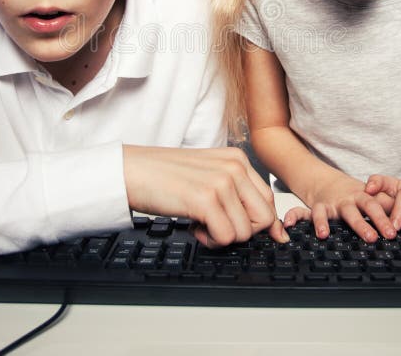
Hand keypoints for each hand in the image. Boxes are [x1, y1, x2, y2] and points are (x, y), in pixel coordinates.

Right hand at [122, 145, 288, 246]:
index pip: (268, 199)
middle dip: (243, 232)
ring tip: (201, 224)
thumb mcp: (208, 175)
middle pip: (264, 217)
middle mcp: (234, 167)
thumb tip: (269, 226)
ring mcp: (221, 182)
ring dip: (222, 237)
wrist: (131, 171)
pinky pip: (226, 237)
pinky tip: (194, 227)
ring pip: (244, 232)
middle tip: (218, 227)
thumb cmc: (165, 176)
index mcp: (237, 158)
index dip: (261, 224)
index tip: (255, 237)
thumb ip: (236, 193)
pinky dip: (210, 240)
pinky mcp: (206, 199)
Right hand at [281, 172, 396, 242]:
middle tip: (372, 237)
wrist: (328, 181)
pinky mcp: (314, 209)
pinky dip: (293, 217)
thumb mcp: (375, 196)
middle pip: (354, 210)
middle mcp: (345, 201)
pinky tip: (287, 224)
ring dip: (322, 222)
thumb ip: (390, 204)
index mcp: (363, 197)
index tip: (392, 232)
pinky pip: (301, 212)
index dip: (384, 218)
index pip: (376, 206)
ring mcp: (329, 204)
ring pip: (325, 211)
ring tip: (323, 234)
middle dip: (362, 223)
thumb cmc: (357, 194)